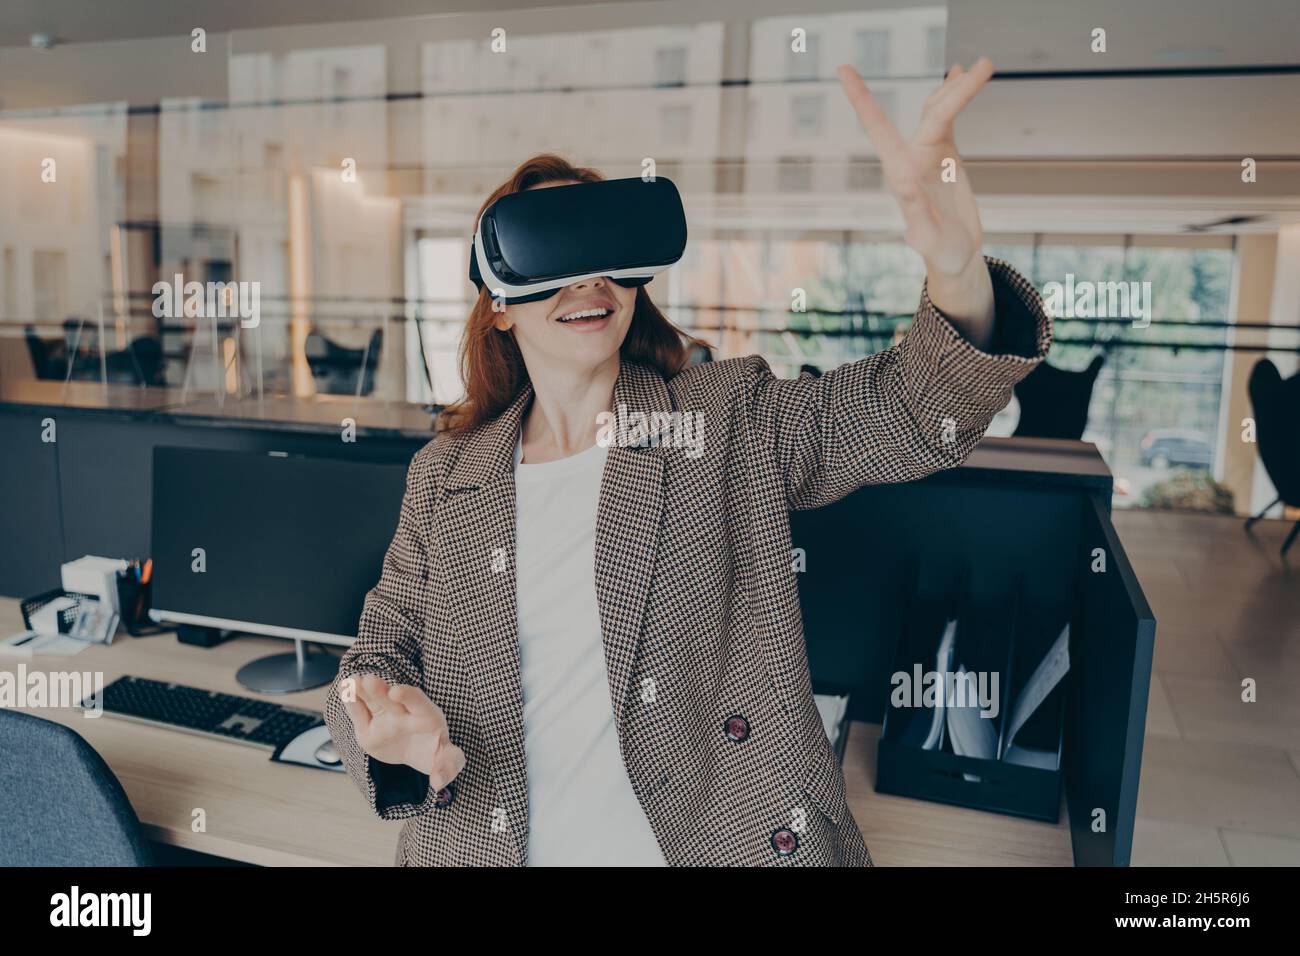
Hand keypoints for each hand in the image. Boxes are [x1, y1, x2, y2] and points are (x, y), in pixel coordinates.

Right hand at [342, 673, 465, 789]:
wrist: (418, 751)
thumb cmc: (436, 753)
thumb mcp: (449, 761)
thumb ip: (447, 767)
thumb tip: (438, 782)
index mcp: (427, 717)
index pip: (418, 703)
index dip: (408, 696)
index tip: (396, 692)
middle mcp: (404, 713)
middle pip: (391, 700)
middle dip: (380, 690)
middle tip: (369, 680)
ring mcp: (385, 716)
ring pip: (372, 700)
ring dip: (361, 690)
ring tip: (351, 682)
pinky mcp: (368, 725)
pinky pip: (359, 711)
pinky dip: (351, 701)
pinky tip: (343, 689)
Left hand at [837, 58, 996, 340]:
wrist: (955, 256)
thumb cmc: (940, 254)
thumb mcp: (928, 239)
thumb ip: (915, 214)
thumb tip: (903, 183)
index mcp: (901, 173)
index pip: (878, 128)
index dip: (861, 98)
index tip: (843, 68)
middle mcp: (910, 157)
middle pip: (932, 112)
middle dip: (956, 89)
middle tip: (986, 63)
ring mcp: (927, 152)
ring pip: (940, 108)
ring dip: (960, 87)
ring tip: (984, 64)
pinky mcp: (944, 152)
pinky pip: (948, 116)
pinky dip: (954, 93)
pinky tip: (960, 72)